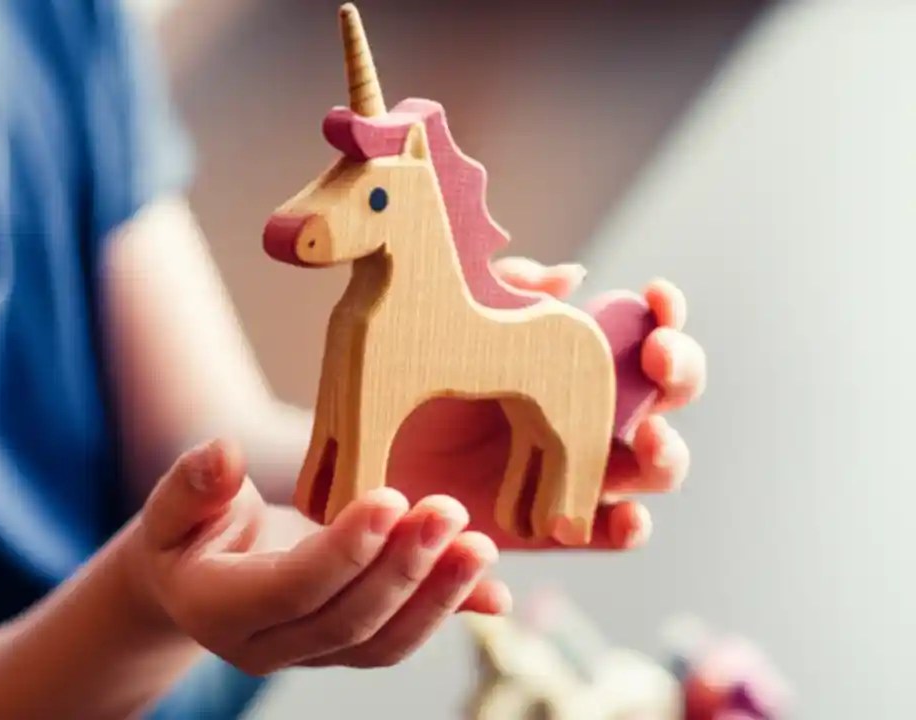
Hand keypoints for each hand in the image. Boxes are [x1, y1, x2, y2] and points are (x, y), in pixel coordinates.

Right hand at [125, 440, 510, 675]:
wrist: (192, 581)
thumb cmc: (184, 532)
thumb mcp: (170, 506)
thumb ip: (193, 483)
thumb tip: (223, 452)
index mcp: (217, 609)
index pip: (291, 588)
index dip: (344, 550)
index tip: (391, 499)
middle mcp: (265, 647)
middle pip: (347, 619)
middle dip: (404, 567)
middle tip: (448, 511)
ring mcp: (309, 656)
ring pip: (382, 642)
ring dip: (438, 595)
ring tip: (480, 545)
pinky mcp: (345, 649)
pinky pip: (400, 639)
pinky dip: (449, 613)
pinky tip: (494, 590)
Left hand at [385, 258, 706, 550]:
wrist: (378, 459)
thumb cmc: (413, 389)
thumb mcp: (451, 329)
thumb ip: (505, 294)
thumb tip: (570, 276)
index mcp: (574, 361)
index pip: (642, 333)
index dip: (664, 315)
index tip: (656, 295)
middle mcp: (592, 415)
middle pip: (666, 396)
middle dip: (678, 373)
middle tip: (657, 363)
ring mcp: (583, 473)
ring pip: (655, 467)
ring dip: (663, 453)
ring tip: (645, 442)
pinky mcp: (564, 526)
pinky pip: (613, 531)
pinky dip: (629, 526)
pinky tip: (623, 518)